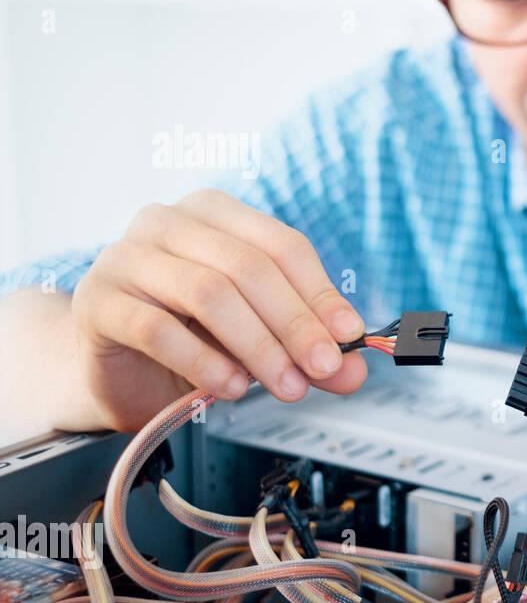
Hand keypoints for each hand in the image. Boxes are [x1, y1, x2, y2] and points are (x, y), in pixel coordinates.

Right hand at [66, 188, 368, 430]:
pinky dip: (205, 362)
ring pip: (209, 293)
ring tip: (285, 385)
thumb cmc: (190, 335)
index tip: (349, 336)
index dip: (320, 293)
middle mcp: (168, 222)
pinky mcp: (98, 301)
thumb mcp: (260, 337)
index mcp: (216, 214)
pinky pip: (158, 329)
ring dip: (258, 346)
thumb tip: (352, 370)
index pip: (282, 245)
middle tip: (323, 368)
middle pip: (249, 266)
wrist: (118, 367)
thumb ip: (304, 347)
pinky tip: (232, 387)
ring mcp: (126, 257)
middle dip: (295, 324)